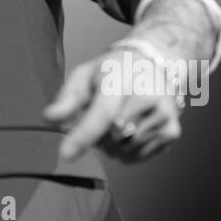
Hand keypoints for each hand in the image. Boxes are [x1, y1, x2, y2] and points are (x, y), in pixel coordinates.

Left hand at [42, 48, 182, 163]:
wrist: (152, 64)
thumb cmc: (112, 71)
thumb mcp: (84, 74)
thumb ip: (67, 98)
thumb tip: (48, 118)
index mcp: (122, 79)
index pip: (103, 113)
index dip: (83, 135)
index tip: (64, 154)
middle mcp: (149, 97)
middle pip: (111, 138)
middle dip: (97, 136)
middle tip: (99, 116)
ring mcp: (164, 116)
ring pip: (124, 151)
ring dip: (111, 145)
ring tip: (116, 119)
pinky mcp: (172, 132)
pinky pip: (137, 157)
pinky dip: (126, 149)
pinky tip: (130, 128)